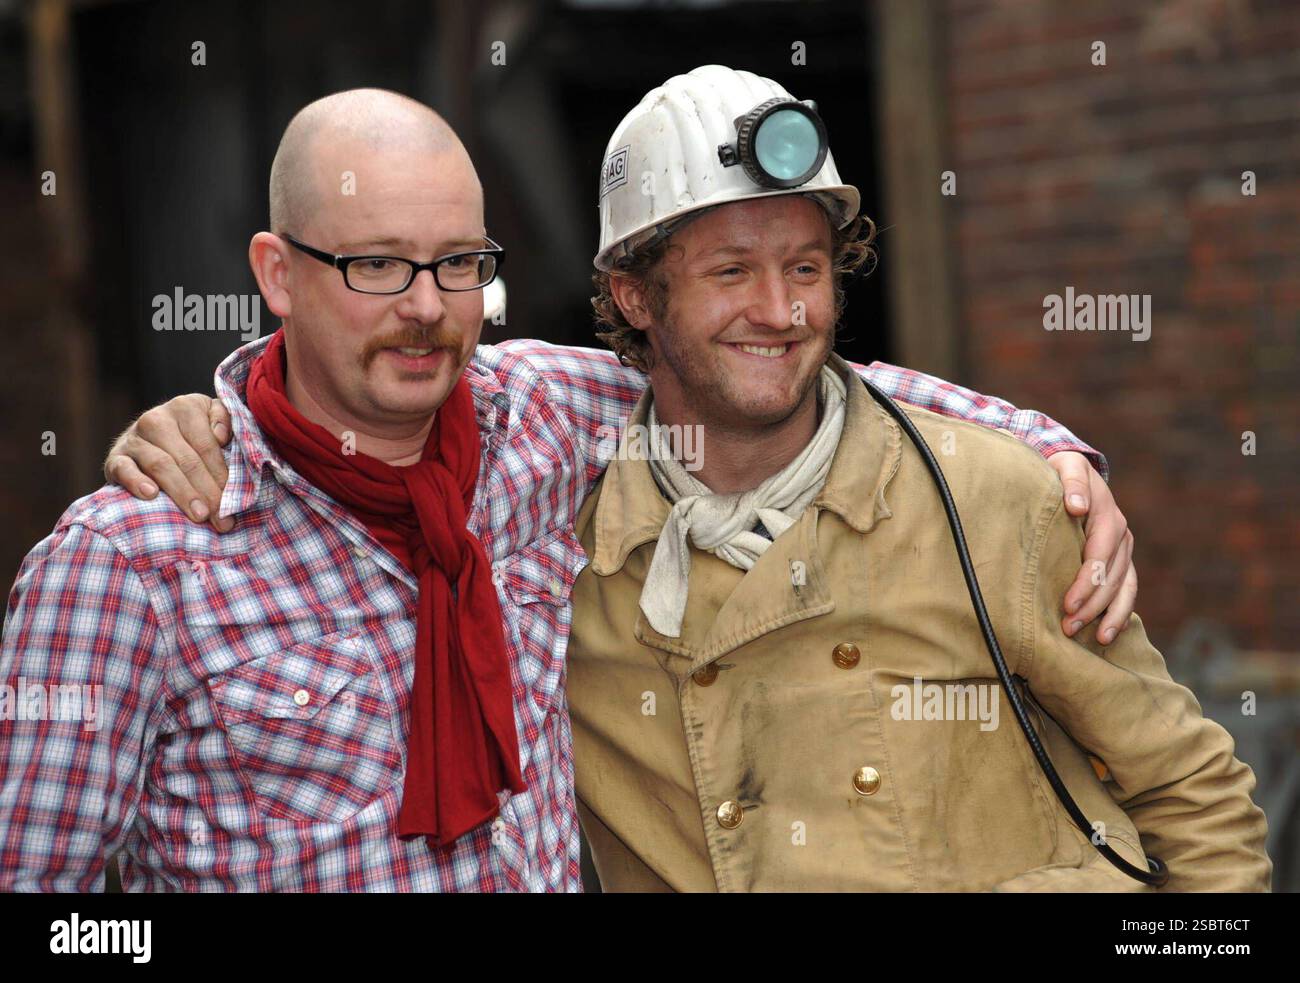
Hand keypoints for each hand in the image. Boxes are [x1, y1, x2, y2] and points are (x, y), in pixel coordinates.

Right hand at [104, 394, 234, 531]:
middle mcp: (156, 418)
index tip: (235, 500)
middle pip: (187, 459)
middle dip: (208, 491)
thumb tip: (222, 436)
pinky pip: (123, 469)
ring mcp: (133, 438)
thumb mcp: (214, 421)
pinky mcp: (115, 457)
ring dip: (182, 493)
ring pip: (160, 465)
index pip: (207, 445)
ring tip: (200, 515)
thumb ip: (226, 422)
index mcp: (186, 407)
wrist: (150, 443)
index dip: (222, 474)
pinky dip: (136, 481)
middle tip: (222, 518)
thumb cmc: (193, 437)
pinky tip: (151, 495)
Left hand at [1047, 451, 1137, 644]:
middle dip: (1092, 606)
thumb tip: (1076, 506)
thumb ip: (1072, 484)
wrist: (1073, 473)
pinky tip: (1109, 633)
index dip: (1085, 581)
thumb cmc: (1062, 472)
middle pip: (1111, 577)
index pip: (1099, 555)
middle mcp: (1121, 535)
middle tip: (1069, 628)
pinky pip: (1127, 590)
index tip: (1066, 604)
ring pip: (1124, 588)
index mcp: (1107, 516)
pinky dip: (1121, 612)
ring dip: (1110, 615)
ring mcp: (1123, 550)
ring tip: (1096, 639)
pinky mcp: (1120, 560)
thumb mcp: (1066, 468)